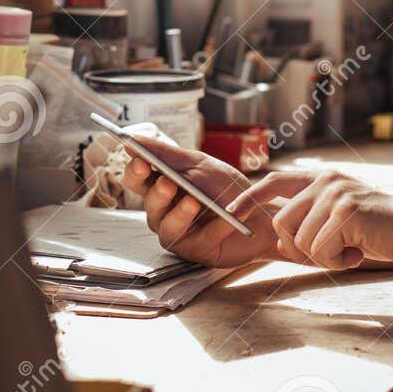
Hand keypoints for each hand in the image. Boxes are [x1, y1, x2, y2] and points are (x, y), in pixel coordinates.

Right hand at [117, 135, 307, 267]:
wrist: (259, 213)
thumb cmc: (225, 188)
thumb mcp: (199, 165)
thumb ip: (168, 155)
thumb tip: (133, 140)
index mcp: (160, 188)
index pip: (137, 180)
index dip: (135, 172)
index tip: (140, 161)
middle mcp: (164, 214)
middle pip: (150, 205)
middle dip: (158, 194)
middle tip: (167, 182)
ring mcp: (179, 235)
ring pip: (169, 227)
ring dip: (180, 214)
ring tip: (192, 201)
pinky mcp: (198, 252)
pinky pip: (202, 239)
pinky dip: (215, 226)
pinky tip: (226, 217)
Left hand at [239, 169, 392, 269]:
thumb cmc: (385, 229)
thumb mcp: (345, 214)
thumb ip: (316, 215)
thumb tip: (284, 237)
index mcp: (323, 178)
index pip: (274, 181)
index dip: (248, 198)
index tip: (230, 213)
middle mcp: (326, 180)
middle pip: (282, 223)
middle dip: (298, 249)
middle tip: (330, 254)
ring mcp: (335, 194)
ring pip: (300, 241)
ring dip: (324, 258)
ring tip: (351, 250)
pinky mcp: (346, 211)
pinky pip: (321, 250)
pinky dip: (338, 261)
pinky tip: (359, 251)